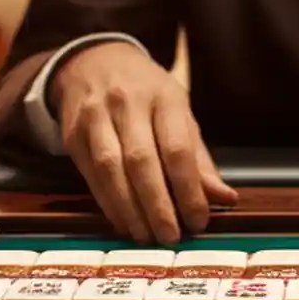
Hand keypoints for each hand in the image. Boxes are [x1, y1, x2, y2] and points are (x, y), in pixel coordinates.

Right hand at [50, 41, 238, 243]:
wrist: (94, 61)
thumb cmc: (147, 95)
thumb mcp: (180, 115)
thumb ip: (200, 160)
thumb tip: (226, 199)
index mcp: (165, 97)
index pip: (178, 149)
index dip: (189, 190)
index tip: (199, 221)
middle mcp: (127, 103)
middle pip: (141, 162)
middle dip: (158, 206)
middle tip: (171, 237)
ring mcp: (95, 116)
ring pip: (110, 169)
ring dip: (129, 210)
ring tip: (146, 236)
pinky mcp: (71, 133)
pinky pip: (89, 174)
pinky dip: (108, 203)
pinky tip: (123, 222)